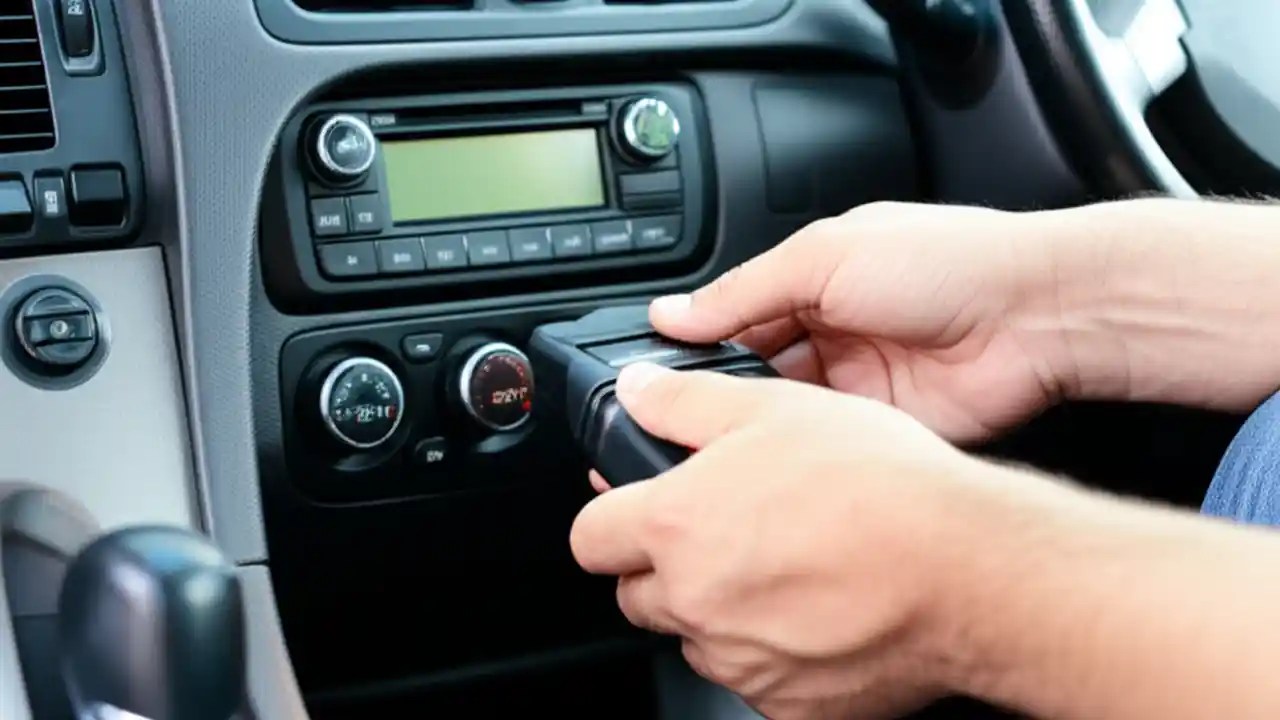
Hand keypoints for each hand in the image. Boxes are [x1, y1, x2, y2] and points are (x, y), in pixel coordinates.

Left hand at [571, 363, 1027, 719]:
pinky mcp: (789, 706)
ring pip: (698, 639)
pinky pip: (758, 681)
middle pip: (637, 594)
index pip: (589, 539)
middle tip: (728, 533)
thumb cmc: (879, 485)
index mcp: (675, 526)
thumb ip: (684, 404)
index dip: (612, 519)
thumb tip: (636, 393)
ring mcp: (741, 661)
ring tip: (790, 567)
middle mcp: (695, 601)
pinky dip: (776, 656)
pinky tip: (821, 614)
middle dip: (666, 567)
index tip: (637, 512)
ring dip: (722, 611)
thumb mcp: (772, 408)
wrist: (967, 567)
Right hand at [649, 202, 1071, 443]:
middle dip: (716, 391)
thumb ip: (743, 291)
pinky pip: (822, 445)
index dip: (693, 344)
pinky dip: (795, 452)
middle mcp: (829, 333)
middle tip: (671, 413)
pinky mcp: (879, 430)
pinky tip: (765, 458)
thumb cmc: (950, 261)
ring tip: (709, 438)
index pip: (733, 317)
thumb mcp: (823, 256)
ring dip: (752, 424)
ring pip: (781, 413)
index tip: (649, 373)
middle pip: (751, 370)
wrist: (1037, 314)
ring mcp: (855, 385)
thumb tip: (673, 313)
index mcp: (812, 281)